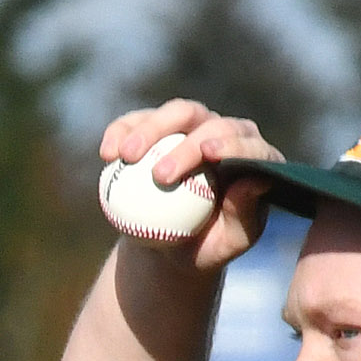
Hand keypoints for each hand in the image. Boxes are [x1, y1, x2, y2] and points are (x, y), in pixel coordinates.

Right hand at [99, 101, 281, 272]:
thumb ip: (243, 217)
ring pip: (175, 113)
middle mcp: (224, 132)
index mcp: (250, 155)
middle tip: (160, 175)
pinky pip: (137, 123)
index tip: (208, 153)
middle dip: (184, 144)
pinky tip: (107, 154)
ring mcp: (191, 125)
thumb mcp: (226, 244)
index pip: (246, 142)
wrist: (168, 242)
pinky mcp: (156, 125)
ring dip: (149, 130)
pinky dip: (120, 134)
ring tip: (124, 157)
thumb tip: (253, 183)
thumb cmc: (204, 246)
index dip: (231, 142)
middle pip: (208, 124)